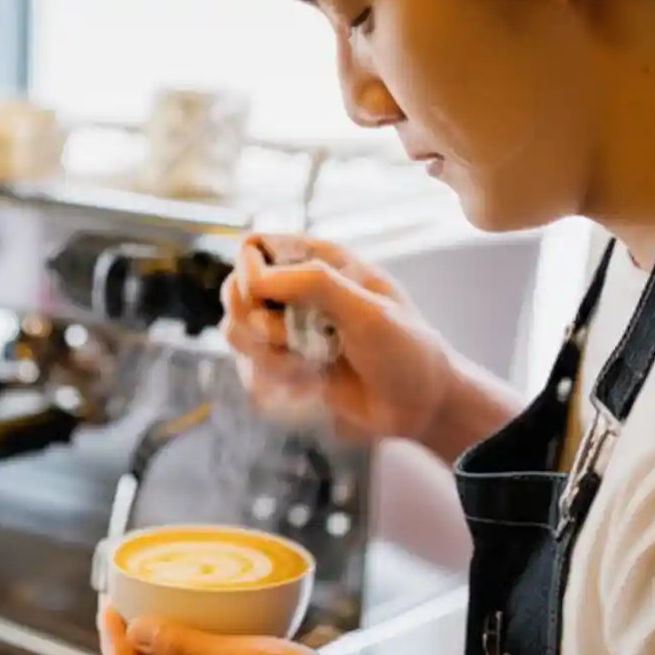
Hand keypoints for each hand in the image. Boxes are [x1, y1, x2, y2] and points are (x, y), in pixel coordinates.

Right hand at [220, 233, 455, 442]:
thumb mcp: (368, 312)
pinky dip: (273, 382)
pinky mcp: (285, 363)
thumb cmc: (405, 351)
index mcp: (320, 260)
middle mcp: (297, 289)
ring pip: (236, 332)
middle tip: (289, 341)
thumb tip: (255, 279)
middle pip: (234, 290)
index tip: (266, 298)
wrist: (419, 408)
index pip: (254, 247)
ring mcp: (288, 327)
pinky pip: (249, 368)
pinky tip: (309, 388)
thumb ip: (314, 284)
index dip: (249, 272)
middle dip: (256, 323)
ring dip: (267, 358)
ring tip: (309, 369)